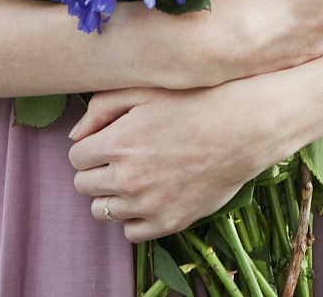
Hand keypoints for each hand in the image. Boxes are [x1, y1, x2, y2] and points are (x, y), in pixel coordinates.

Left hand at [69, 80, 289, 241]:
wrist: (247, 126)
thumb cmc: (198, 99)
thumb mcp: (147, 89)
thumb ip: (102, 107)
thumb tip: (76, 135)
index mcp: (117, 143)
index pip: (76, 157)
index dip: (90, 146)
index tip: (107, 140)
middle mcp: (127, 178)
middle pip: (84, 186)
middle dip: (96, 170)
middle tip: (120, 158)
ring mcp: (149, 204)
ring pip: (103, 211)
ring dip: (112, 194)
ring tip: (135, 176)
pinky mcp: (170, 222)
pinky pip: (130, 232)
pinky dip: (133, 217)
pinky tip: (148, 197)